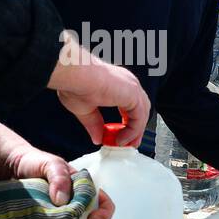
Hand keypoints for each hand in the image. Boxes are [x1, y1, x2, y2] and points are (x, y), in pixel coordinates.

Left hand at [3, 144, 114, 218]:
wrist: (8, 168)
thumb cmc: (34, 162)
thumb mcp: (51, 164)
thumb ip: (60, 178)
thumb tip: (62, 201)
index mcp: (80, 190)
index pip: (102, 203)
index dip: (103, 213)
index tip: (90, 218)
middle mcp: (72, 205)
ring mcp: (57, 216)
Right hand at [48, 31, 149, 147]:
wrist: (75, 74)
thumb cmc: (75, 83)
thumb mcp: (85, 109)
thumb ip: (94, 124)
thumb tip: (97, 138)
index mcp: (117, 83)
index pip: (130, 105)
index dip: (127, 123)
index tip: (119, 136)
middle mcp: (127, 83)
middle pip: (141, 109)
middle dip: (135, 128)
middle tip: (128, 143)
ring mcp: (132, 87)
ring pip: (142, 114)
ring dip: (135, 131)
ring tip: (125, 144)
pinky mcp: (133, 94)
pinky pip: (140, 118)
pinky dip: (133, 131)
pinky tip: (122, 139)